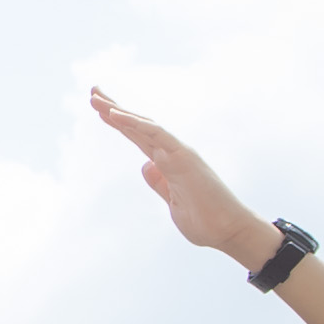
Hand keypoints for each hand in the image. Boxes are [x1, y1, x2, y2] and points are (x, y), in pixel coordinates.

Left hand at [88, 88, 276, 261]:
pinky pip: (157, 134)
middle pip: (138, 126)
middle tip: (93, 91)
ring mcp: (178, 153)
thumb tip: (146, 166)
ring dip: (119, 111)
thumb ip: (160, 184)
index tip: (100, 109)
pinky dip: (136, 123)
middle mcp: (172, 153)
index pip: (138, 137)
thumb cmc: (206, 221)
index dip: (119, 123)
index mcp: (167, 164)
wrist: (230, 231)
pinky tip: (115, 114)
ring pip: (144, 125)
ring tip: (96, 98)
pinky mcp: (184, 157)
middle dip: (114, 108)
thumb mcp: (172, 203)